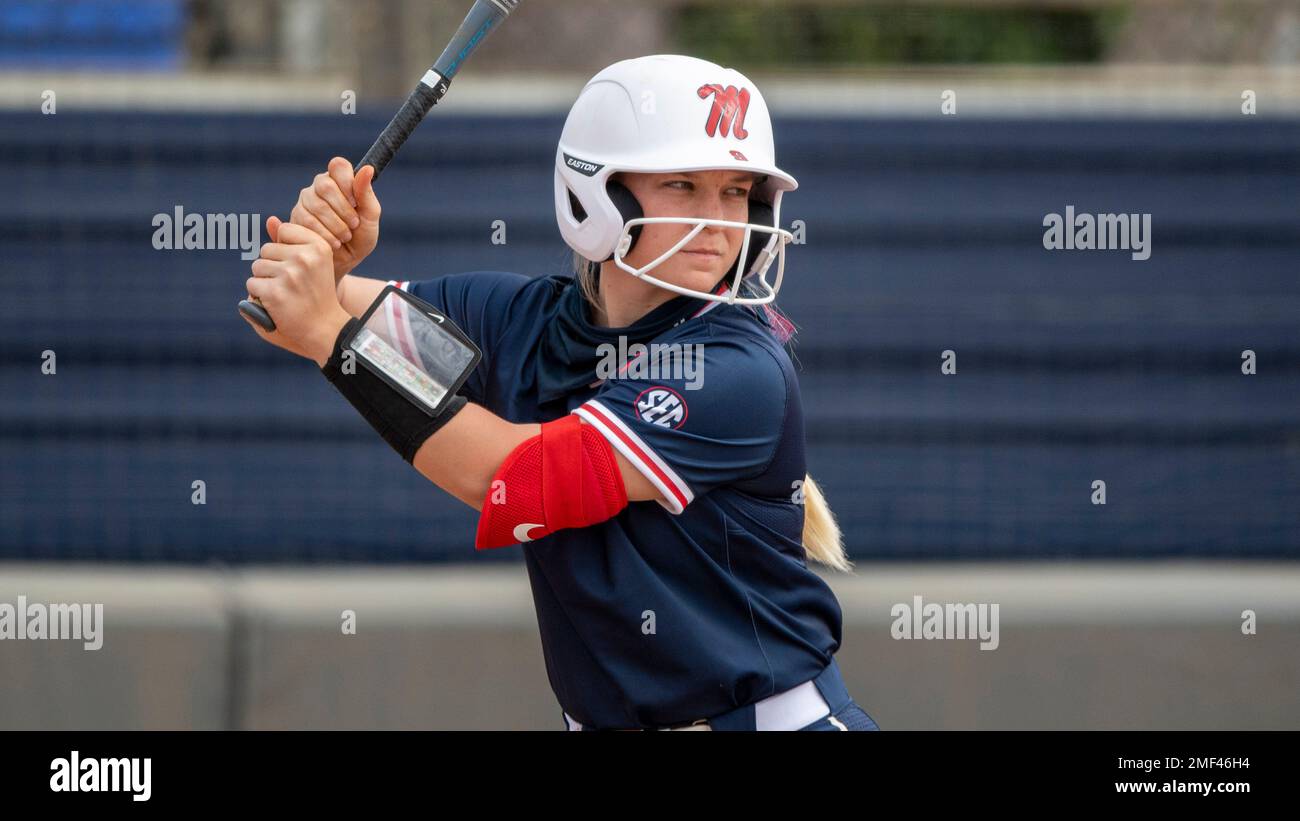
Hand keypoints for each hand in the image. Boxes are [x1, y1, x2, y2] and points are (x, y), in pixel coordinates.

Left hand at [243, 221, 352, 365]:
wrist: (325, 327)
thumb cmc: (317, 292)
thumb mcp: (313, 262)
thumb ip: (291, 240)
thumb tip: (270, 219)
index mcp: (318, 246)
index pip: (284, 230)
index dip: (286, 248)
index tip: (300, 266)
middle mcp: (305, 257)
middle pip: (266, 249)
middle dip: (272, 266)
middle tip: (292, 284)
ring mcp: (289, 275)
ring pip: (257, 266)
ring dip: (265, 280)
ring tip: (285, 293)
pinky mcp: (275, 292)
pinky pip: (253, 284)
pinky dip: (259, 295)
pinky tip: (277, 303)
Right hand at [268, 156, 381, 280]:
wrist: (343, 264)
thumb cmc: (359, 239)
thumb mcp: (370, 219)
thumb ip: (367, 195)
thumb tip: (368, 168)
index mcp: (339, 180)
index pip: (338, 166)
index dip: (347, 183)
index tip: (356, 204)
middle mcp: (319, 187)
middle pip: (325, 185)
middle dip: (343, 209)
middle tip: (353, 226)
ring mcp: (304, 201)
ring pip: (315, 205)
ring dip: (334, 225)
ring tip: (344, 238)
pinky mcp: (294, 218)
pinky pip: (305, 222)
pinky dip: (322, 236)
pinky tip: (331, 243)